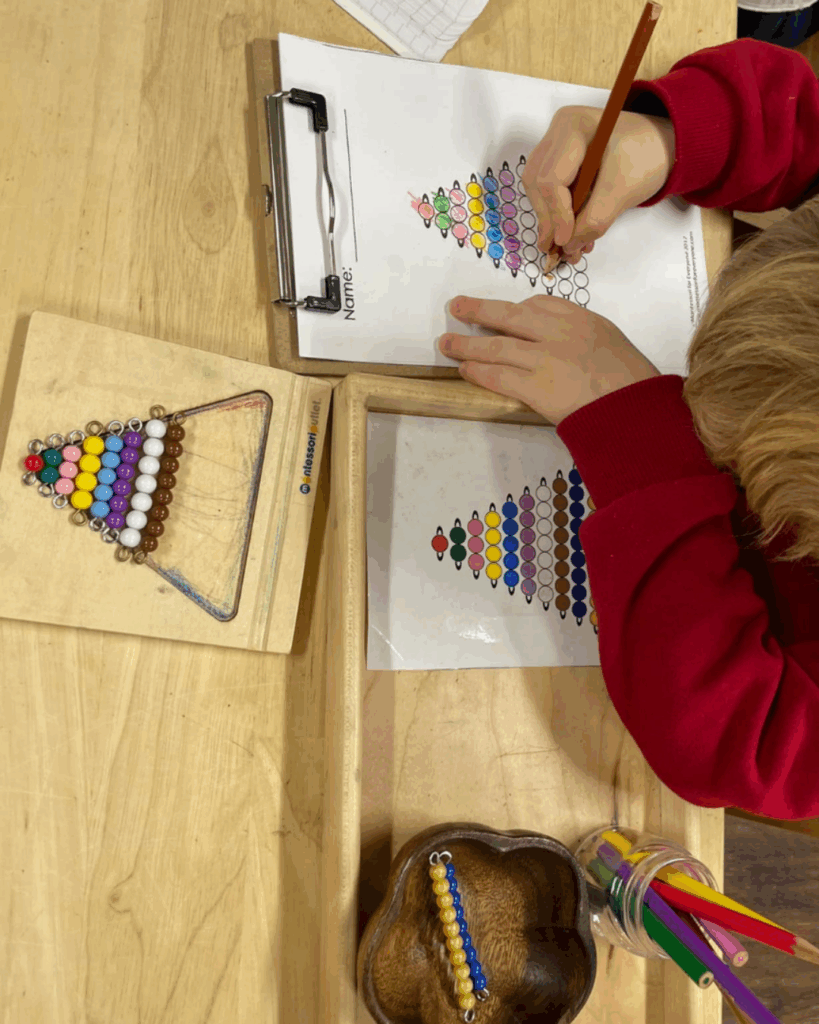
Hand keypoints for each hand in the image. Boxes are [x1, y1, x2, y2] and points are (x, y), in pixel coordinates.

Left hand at [440, 294, 658, 423]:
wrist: (636, 410)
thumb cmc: (633, 383)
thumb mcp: (612, 343)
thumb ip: (585, 338)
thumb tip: (561, 345)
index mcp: (581, 319)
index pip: (540, 304)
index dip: (516, 308)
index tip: (504, 312)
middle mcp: (559, 332)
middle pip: (510, 316)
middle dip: (479, 311)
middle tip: (457, 307)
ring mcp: (545, 359)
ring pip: (496, 345)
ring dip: (467, 344)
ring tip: (446, 342)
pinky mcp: (535, 387)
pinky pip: (498, 375)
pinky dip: (477, 371)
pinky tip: (464, 368)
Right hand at [521, 105, 675, 269]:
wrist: (661, 145)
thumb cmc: (647, 157)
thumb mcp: (624, 189)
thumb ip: (594, 220)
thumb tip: (568, 247)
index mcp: (572, 127)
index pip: (551, 178)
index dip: (556, 214)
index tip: (565, 242)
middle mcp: (557, 131)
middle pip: (537, 183)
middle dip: (549, 220)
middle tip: (560, 250)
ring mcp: (556, 144)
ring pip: (537, 189)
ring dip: (551, 220)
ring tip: (570, 244)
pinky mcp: (560, 159)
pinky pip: (548, 189)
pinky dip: (558, 214)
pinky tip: (572, 231)